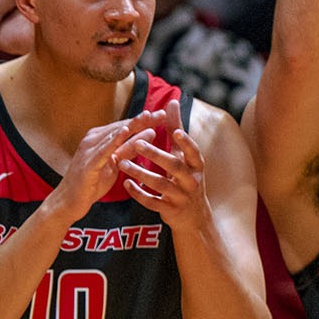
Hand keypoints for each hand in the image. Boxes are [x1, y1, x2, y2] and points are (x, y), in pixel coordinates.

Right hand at [48, 108, 171, 222]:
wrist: (70, 201)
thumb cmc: (92, 182)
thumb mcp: (116, 163)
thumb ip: (130, 148)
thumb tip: (151, 132)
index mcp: (100, 139)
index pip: (125, 126)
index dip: (144, 120)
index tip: (163, 113)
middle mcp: (93, 139)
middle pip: (122, 126)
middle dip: (143, 119)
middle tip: (162, 112)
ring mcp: (89, 149)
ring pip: (114, 135)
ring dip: (132, 125)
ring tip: (148, 116)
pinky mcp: (87, 162)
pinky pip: (103, 149)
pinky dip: (114, 139)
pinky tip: (125, 131)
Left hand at [118, 99, 210, 230]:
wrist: (193, 217)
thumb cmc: (186, 178)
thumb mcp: (184, 156)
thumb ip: (177, 129)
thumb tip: (172, 101)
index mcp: (197, 165)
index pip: (193, 152)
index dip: (186, 143)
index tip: (174, 132)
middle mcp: (192, 180)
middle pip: (174, 166)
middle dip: (156, 155)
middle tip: (137, 143)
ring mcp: (181, 197)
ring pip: (160, 184)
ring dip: (140, 173)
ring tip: (122, 163)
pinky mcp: (169, 210)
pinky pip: (152, 201)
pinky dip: (138, 193)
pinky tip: (126, 184)